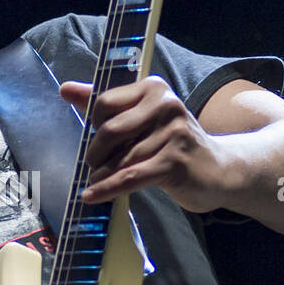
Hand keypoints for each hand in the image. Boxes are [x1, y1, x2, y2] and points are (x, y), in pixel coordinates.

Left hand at [59, 76, 227, 210]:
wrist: (218, 169)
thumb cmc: (171, 143)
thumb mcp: (141, 118)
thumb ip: (104, 104)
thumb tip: (65, 88)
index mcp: (153, 88)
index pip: (104, 102)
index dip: (93, 125)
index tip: (97, 139)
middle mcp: (166, 104)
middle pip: (110, 130)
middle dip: (95, 153)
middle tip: (93, 166)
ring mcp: (174, 133)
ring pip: (121, 158)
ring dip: (103, 175)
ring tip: (97, 182)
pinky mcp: (176, 161)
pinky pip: (131, 176)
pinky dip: (108, 189)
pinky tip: (91, 196)